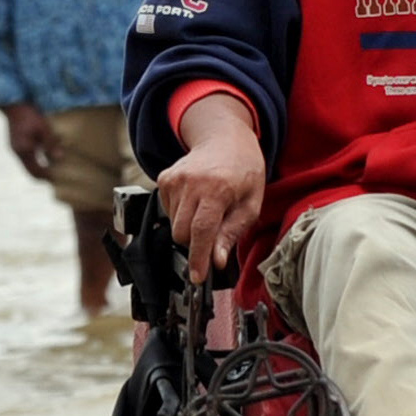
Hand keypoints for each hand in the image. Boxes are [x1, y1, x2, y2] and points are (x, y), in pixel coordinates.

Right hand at [1, 100, 58, 182]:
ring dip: (40, 167)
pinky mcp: (16, 144)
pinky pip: (27, 158)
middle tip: (57, 176)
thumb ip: (50, 142)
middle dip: (43, 175)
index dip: (47, 177)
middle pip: (31, 172)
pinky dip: (36, 160)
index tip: (59, 179)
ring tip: (53, 167)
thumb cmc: (29, 114)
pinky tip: (45, 155)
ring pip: (28, 165)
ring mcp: (15, 148)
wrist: (13, 104)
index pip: (36, 172)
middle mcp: (18, 152)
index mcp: (24, 150)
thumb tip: (59, 157)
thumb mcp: (43, 127)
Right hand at [157, 92, 268, 282]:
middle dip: (196, 242)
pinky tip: (196, 200)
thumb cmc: (244, 171)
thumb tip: (217, 260)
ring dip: (189, 227)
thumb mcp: (251, 204)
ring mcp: (174, 179)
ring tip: (208, 209)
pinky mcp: (163, 179)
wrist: (225, 138)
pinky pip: (167, 211)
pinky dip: (181, 213)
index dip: (198, 258)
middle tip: (214, 232)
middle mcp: (192, 182)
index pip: (201, 230)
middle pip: (182, 233)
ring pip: (173, 225)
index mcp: (218, 188)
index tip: (197, 277)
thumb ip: (232, 233)